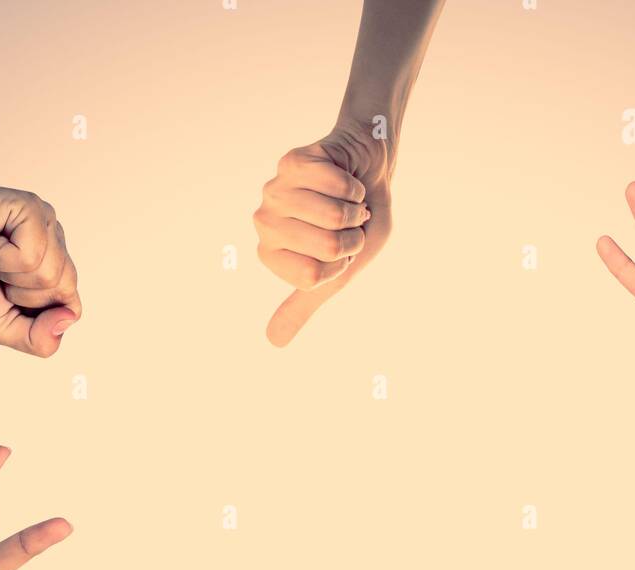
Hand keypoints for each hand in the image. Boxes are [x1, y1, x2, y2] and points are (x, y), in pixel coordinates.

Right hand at [0, 184, 80, 355]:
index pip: (72, 309)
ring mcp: (46, 224)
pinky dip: (6, 257)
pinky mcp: (31, 208)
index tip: (5, 295)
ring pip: (51, 275)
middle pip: (64, 292)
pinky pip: (34, 254)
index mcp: (54, 272)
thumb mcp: (4, 329)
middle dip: (23, 295)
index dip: (34, 313)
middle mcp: (56, 245)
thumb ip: (41, 340)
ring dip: (12, 275)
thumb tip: (69, 318)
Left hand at [255, 119, 391, 345]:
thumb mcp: (336, 275)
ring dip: (356, 209)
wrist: (369, 170)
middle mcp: (265, 224)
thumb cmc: (357, 222)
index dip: (342, 263)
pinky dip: (354, 185)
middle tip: (346, 221)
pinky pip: (338, 186)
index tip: (339, 248)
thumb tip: (273, 343)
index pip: (314, 277)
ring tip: (347, 201)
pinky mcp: (292, 161)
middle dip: (352, 235)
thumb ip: (304, 305)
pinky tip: (345, 178)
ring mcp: (275, 190)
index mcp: (272, 255)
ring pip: (334, 216)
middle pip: (327, 247)